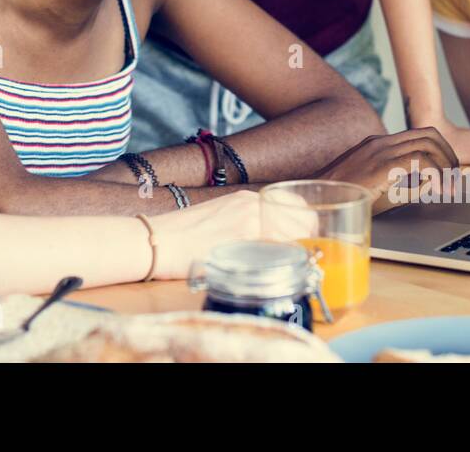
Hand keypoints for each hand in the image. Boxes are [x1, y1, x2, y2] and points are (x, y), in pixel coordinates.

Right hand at [144, 191, 315, 279]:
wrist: (156, 241)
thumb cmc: (182, 236)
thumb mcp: (219, 218)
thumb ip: (245, 224)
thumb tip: (266, 241)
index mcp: (247, 199)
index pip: (294, 203)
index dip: (307, 221)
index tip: (310, 236)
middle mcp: (252, 205)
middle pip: (302, 218)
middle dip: (313, 237)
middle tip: (313, 254)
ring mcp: (249, 223)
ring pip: (296, 234)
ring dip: (305, 249)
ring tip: (305, 264)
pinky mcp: (242, 242)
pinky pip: (279, 250)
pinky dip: (289, 260)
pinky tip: (288, 270)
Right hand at [320, 128, 459, 210]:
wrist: (316, 201)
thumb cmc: (344, 199)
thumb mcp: (379, 188)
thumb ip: (405, 183)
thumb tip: (434, 184)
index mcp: (378, 144)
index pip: (420, 135)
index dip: (442, 151)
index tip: (450, 172)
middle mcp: (380, 142)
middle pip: (429, 134)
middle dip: (449, 155)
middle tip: (455, 178)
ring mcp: (379, 150)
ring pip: (427, 144)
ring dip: (446, 164)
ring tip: (449, 186)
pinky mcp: (380, 164)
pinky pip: (419, 160)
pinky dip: (436, 173)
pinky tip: (438, 189)